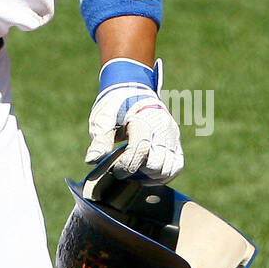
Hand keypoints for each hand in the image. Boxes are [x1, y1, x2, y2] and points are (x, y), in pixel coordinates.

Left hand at [85, 57, 182, 183]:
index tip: (114, 170)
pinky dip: (162, 176)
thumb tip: (92, 160)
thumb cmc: (115, 105)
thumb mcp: (103, 117)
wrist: (133, 91)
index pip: (141, 148)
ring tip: (134, 171)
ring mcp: (172, 135)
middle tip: (123, 170)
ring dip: (150, 176)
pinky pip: (176, 166)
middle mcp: (163, 126)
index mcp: (144, 117)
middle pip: (157, 162)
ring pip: (168, 168)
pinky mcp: (176, 142)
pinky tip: (146, 175)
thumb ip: (100, 139)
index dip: (126, 165)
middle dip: (138, 171)